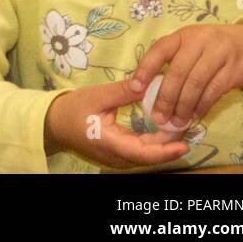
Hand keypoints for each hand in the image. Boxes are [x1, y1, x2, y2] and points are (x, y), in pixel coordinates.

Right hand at [44, 80, 190, 168]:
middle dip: (170, 144)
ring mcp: (117, 158)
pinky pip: (140, 152)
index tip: (184, 145)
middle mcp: (116, 156)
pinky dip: (154, 143)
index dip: (165, 151)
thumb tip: (148, 83)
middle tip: (189, 126)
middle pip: (149, 156)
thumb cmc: (72, 109)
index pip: (143, 153)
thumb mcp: (96, 96)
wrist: (53, 124)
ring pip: (146, 155)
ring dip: (164, 144)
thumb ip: (122, 91)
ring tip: (181, 127)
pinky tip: (164, 131)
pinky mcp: (118, 155)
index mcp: (109, 143)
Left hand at [129, 22, 242, 130]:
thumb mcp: (191, 46)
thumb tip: (146, 90)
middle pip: (178, 71)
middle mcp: (199, 42)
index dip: (145, 69)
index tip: (134, 89)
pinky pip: (215, 91)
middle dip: (165, 97)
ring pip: (196, 83)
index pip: (159, 50)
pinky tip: (195, 117)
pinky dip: (202, 106)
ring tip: (176, 122)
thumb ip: (172, 61)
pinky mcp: (235, 70)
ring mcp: (219, 54)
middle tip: (157, 117)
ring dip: (183, 106)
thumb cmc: (212, 48)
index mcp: (182, 36)